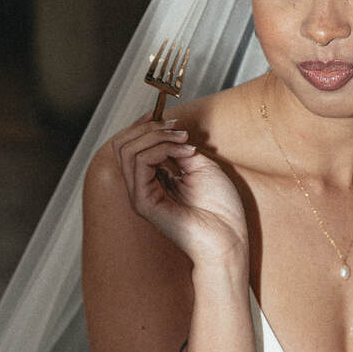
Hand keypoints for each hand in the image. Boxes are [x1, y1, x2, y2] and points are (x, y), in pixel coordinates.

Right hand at [110, 115, 248, 264]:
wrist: (229, 236)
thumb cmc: (221, 209)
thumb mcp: (201, 166)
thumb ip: (179, 150)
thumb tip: (167, 133)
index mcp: (154, 181)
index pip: (132, 147)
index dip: (144, 126)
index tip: (163, 115)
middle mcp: (142, 188)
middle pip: (123, 145)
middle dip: (149, 128)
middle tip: (176, 128)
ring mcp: (140, 195)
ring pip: (128, 150)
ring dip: (158, 136)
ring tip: (184, 141)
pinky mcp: (143, 202)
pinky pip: (141, 162)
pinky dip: (162, 149)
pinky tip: (183, 153)